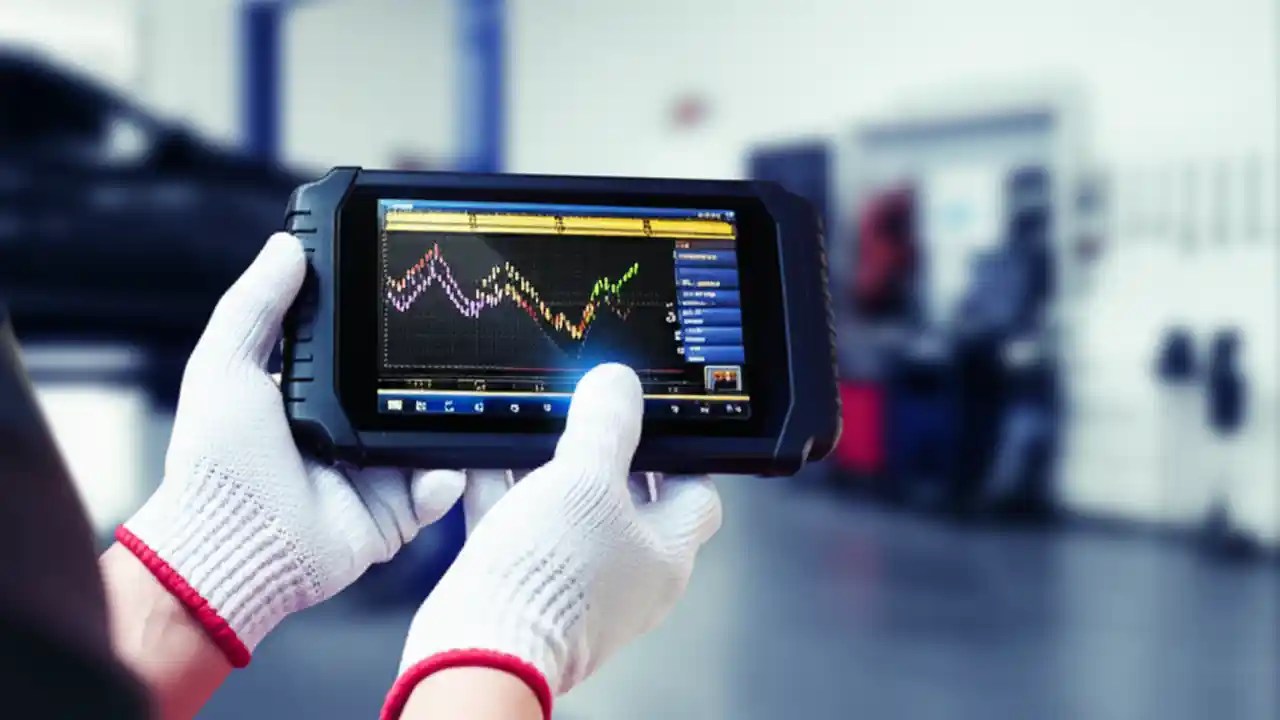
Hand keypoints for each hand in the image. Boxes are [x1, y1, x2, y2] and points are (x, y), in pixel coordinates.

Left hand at [116, 233, 464, 666]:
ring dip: (456, 428)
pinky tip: (439, 473)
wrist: (231, 546)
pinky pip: (439, 491)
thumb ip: (254, 304)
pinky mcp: (395, 516)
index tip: (422, 305)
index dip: (394, 332)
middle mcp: (353, 434)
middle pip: (414, 395)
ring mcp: (378, 475)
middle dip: (443, 379)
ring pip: (438, 440)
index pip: (369, 355)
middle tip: (466, 356)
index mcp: (317, 398)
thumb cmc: (216, 462)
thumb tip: (285, 246)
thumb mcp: (225, 366)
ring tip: (469, 410)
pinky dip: (448, 481)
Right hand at [382, 364, 721, 719]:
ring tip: (532, 432)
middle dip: (605, 455)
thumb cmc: (551, 576)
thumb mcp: (585, 478)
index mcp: (666, 555)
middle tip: (588, 419)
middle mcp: (630, 578)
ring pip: (572, 515)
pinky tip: (483, 464)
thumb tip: (619, 384)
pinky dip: (507, 496)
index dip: (681, 452)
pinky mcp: (530, 592)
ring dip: (550, 472)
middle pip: (630, 500)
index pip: (698, 493)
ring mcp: (580, 588)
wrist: (482, 645)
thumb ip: (606, 425)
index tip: (657, 422)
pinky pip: (525, 532)